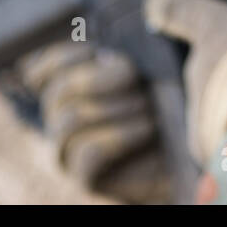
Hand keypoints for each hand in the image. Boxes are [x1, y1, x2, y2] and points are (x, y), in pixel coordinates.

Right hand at [17, 42, 170, 203]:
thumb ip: (124, 49)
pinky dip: (122, 135)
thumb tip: (107, 50)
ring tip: (149, 108)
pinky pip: (88, 152)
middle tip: (138, 79)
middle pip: (58, 91)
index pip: (39, 71)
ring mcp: (67, 151)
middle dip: (104, 79)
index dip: (63, 57)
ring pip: (72, 119)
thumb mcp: (148, 65)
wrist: (187, 147)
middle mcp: (59, 119)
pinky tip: (146, 129)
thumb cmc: (168, 99)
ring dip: (119, 107)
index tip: (98, 50)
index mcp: (67, 89)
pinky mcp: (83, 177)